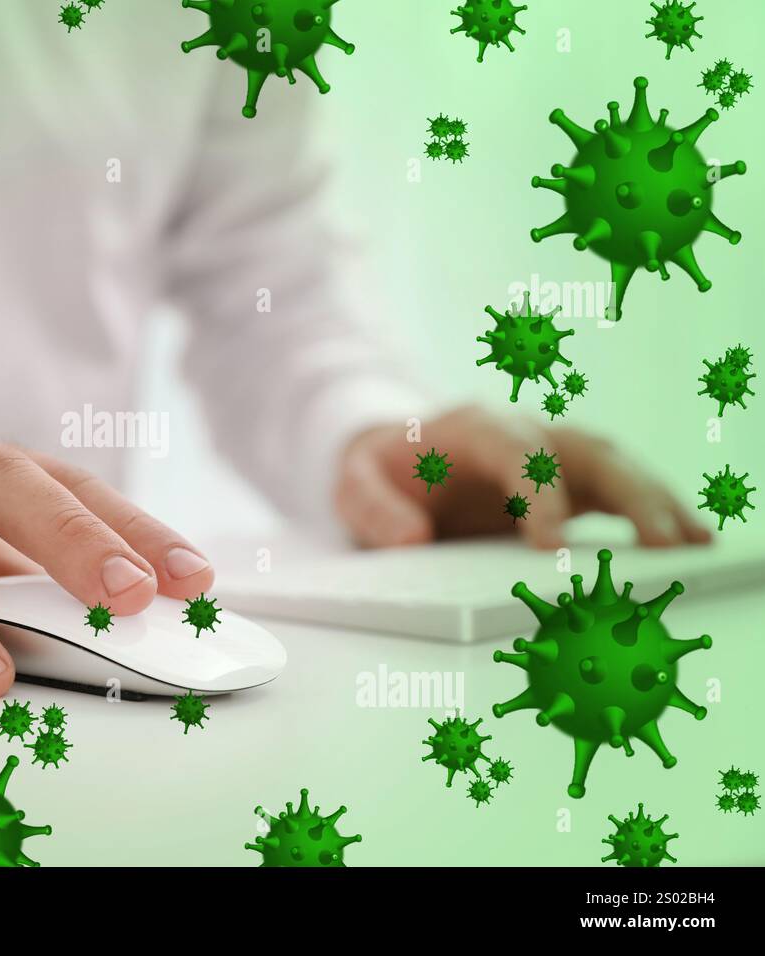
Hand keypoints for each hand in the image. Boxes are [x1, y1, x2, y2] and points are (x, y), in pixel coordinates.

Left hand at [333, 405, 711, 549]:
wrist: (393, 455)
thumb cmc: (378, 470)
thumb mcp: (353, 485)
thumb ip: (373, 508)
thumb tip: (412, 538)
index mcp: (472, 426)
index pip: (516, 450)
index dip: (538, 494)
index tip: (550, 545)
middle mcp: (524, 430)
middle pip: (586, 451)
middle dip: (628, 493)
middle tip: (661, 545)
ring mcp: (554, 451)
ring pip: (617, 466)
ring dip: (657, 502)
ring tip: (696, 546)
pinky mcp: (571, 478)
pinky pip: (621, 489)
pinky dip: (656, 510)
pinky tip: (692, 542)